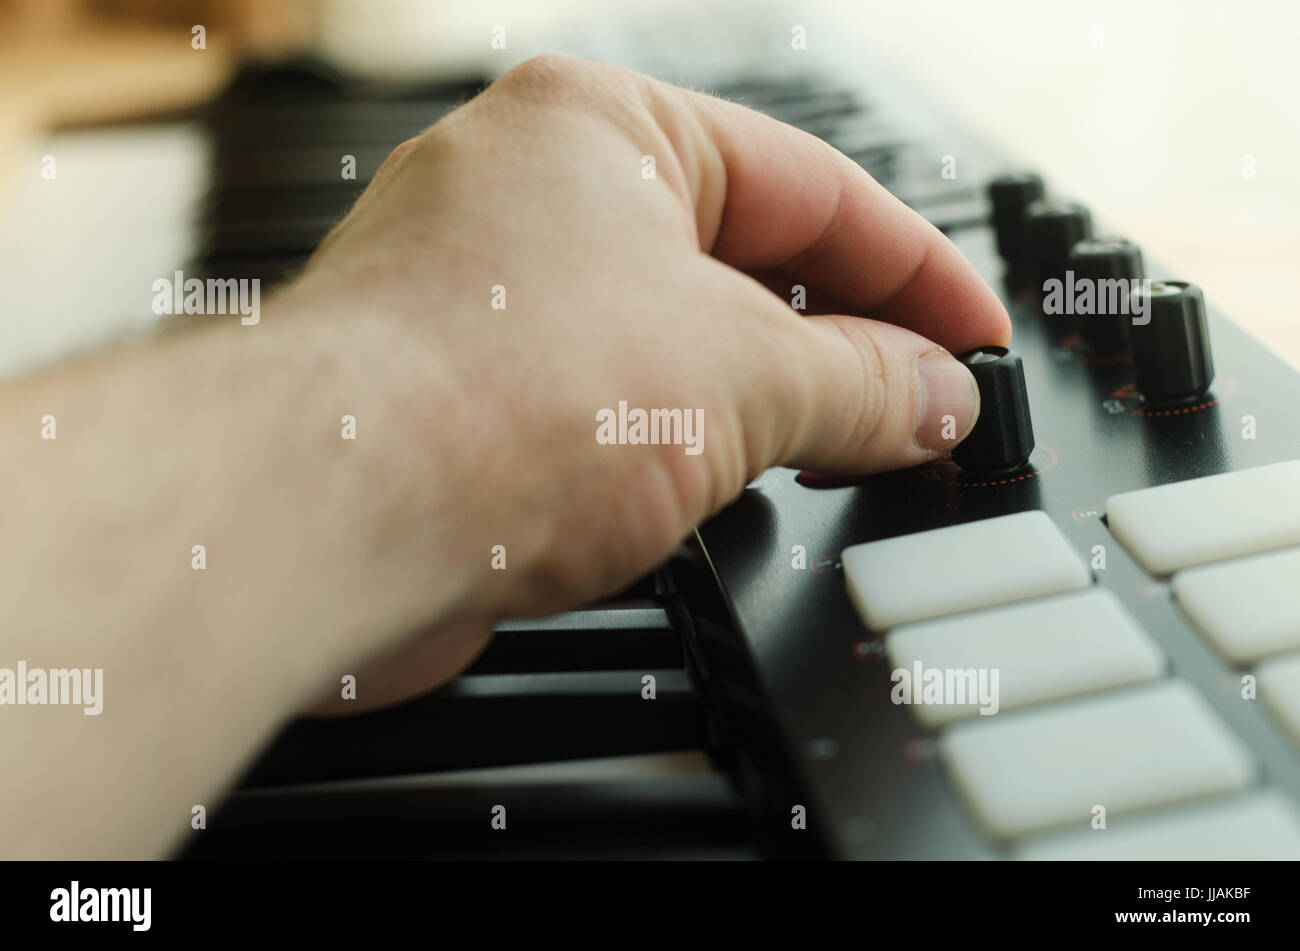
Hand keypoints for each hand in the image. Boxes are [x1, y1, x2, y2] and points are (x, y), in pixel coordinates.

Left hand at [285, 54, 1009, 709]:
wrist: (321, 518)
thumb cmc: (488, 397)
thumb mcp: (739, 382)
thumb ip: (861, 384)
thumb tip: (934, 399)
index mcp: (605, 128)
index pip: (812, 187)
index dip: (918, 270)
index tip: (978, 340)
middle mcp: (534, 194)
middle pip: (742, 259)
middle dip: (843, 339)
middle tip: (926, 407)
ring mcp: (489, 294)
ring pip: (672, 338)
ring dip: (765, 398)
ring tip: (846, 450)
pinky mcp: (460, 391)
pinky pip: (608, 399)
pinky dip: (681, 440)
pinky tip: (727, 483)